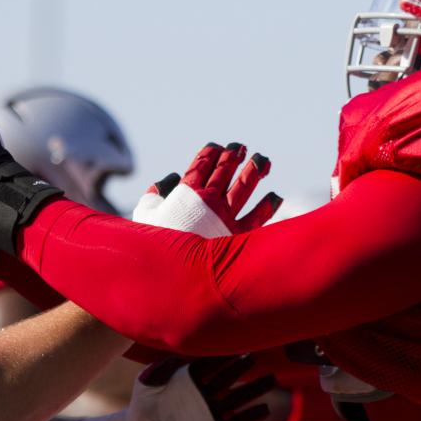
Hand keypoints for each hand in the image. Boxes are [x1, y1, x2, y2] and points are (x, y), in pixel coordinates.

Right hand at [132, 143, 281, 236]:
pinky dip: (268, 206)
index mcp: (185, 193)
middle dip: (233, 156)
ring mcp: (224, 217)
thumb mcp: (145, 213)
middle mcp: (208, 200)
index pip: (202, 164)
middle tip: (239, 148)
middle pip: (225, 171)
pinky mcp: (236, 236)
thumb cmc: (154, 244)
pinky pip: (257, 218)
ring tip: (261, 160)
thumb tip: (171, 179)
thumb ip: (154, 193)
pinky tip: (275, 196)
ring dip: (254, 171)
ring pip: (244, 187)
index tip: (216, 147)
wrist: (167, 273)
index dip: (211, 152)